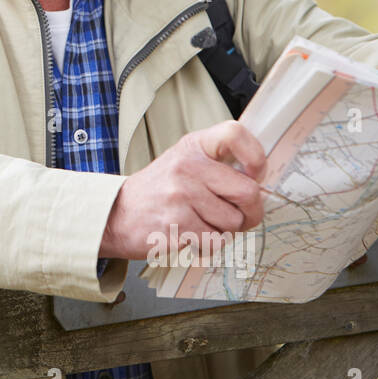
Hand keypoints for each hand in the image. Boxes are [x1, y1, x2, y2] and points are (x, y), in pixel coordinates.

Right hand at [99, 120, 266, 259]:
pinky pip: (216, 241)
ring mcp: (181, 196)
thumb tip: (260, 182)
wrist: (116, 214)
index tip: (254, 174)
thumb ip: (218, 165)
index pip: (235, 134)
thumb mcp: (184, 162)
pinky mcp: (177, 226)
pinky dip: (208, 244)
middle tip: (237, 215)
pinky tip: (191, 235)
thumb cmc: (159, 191)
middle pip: (248, 192)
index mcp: (193, 146)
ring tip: (201, 222)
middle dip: (250, 211)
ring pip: (234, 222)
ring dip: (224, 230)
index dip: (255, 157)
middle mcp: (187, 166)